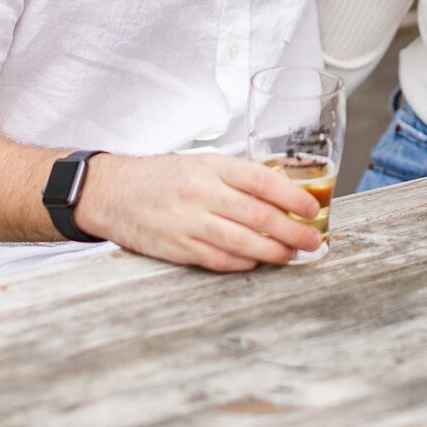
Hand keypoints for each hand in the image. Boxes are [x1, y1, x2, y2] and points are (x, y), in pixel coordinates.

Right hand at [75, 151, 322, 270]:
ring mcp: (188, 223)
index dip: (291, 197)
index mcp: (211, 167)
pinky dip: (243, 263)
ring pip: (241, 242)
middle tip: (312, 240)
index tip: (311, 209)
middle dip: (291, 231)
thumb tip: (280, 195)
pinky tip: (258, 262)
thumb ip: (236, 177)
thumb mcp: (200, 163)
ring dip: (272, 252)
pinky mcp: (177, 248)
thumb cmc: (162, 176)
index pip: (261, 181)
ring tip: (292, 255)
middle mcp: (201, 193)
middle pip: (257, 215)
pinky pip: (218, 260)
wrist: (113, 192)